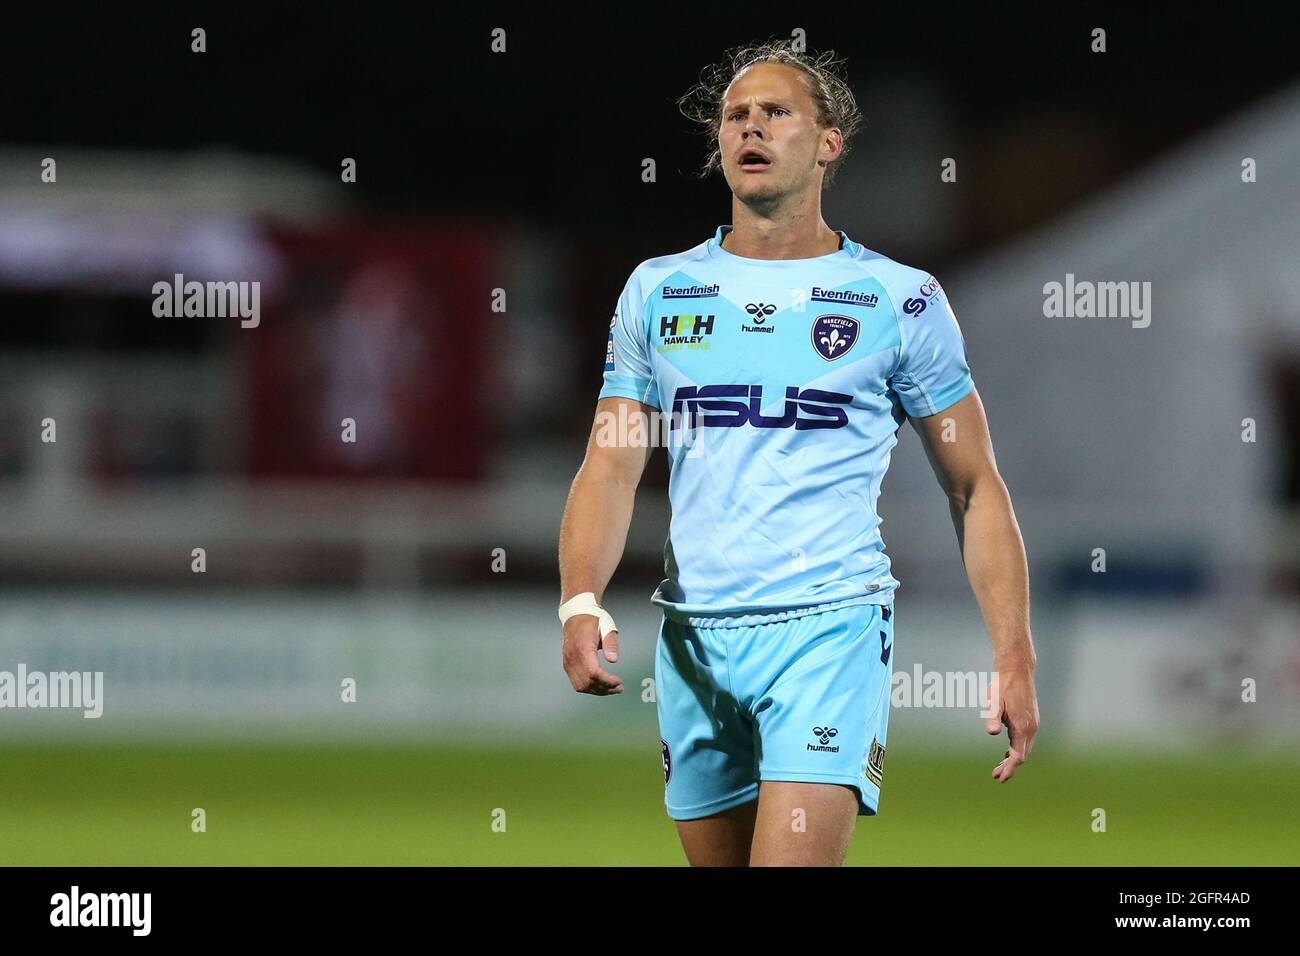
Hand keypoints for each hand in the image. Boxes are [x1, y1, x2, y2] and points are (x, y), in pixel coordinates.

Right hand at [561, 614, 623, 695]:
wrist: (576, 614)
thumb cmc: (591, 619)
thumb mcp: (607, 626)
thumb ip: (610, 643)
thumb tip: (613, 660)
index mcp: (582, 647)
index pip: (593, 673)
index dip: (606, 681)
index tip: (618, 681)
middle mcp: (572, 657)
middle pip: (587, 683)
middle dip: (604, 689)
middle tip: (619, 688)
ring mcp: (568, 662)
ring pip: (581, 686)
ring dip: (597, 691)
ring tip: (611, 689)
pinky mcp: (567, 664)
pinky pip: (577, 682)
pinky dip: (589, 687)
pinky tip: (600, 685)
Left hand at [984, 665, 1038, 781]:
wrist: (1017, 670)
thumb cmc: (1002, 686)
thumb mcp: (993, 702)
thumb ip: (992, 718)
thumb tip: (992, 732)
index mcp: (1022, 727)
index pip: (1018, 756)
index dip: (1009, 768)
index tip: (999, 778)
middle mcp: (1031, 728)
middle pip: (1022, 755)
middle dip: (1010, 767)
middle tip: (995, 775)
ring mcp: (1033, 724)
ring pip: (1025, 748)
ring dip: (1013, 758)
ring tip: (999, 765)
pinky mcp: (1031, 719)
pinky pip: (1025, 740)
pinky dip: (1017, 749)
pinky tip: (1007, 751)